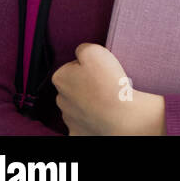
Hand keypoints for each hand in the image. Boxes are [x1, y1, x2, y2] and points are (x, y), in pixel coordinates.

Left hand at [51, 43, 165, 134]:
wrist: (119, 116)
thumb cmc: (107, 82)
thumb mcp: (95, 51)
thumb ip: (83, 48)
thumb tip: (80, 52)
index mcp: (60, 78)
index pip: (72, 66)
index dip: (88, 65)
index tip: (100, 70)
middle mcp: (60, 99)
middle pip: (74, 86)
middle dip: (87, 84)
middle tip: (105, 83)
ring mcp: (68, 118)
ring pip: (78, 105)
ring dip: (89, 102)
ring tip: (108, 99)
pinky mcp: (77, 132)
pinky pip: (82, 124)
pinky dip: (90, 121)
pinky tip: (102, 116)